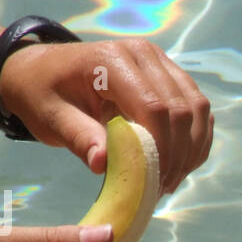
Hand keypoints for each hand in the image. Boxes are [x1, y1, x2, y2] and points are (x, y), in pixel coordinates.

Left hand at [0, 39, 213, 194]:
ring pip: (198, 109)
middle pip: (182, 109)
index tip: (154, 181)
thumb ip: (79, 138)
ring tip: (171, 179)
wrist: (43, 71)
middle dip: (178, 154)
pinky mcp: (170, 76)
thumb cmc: (43, 94)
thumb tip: (103, 164)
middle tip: (163, 187)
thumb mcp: (51, 118)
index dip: (161, 148)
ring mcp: (161, 63)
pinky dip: (195, 139)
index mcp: (113, 60)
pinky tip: (181, 164)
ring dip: (191, 148)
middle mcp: (144, 55)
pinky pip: (198, 109)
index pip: (154, 107)